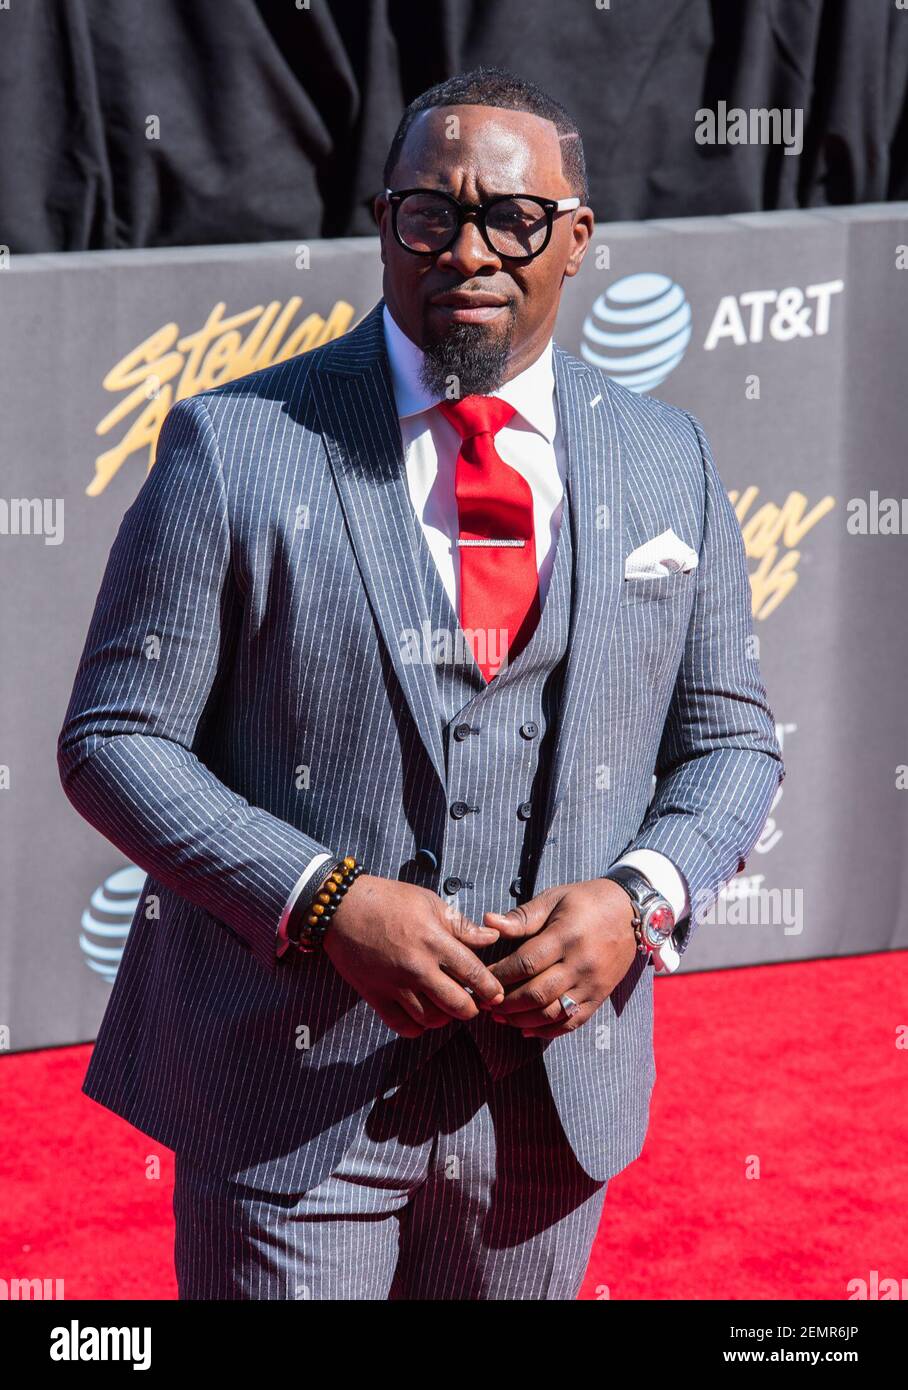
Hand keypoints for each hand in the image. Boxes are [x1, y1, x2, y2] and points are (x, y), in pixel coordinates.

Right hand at [323, 874, 509, 1038]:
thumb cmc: (388, 899)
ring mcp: (394, 984)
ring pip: (431, 1019)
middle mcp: (417, 967)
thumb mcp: (429, 903)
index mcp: (434, 941)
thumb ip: (461, 925)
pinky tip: (422, 1016)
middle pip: (456, 1005)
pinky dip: (417, 1027)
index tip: (496, 994)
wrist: (341, 908)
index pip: (472, 973)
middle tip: (473, 1004)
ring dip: (444, 1018)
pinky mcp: (375, 995)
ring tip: (447, 1008)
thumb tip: (491, 937)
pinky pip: (402, 1025)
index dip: (490, 989)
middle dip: (471, 1009)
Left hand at [481, 879, 637, 1038]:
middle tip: (485, 1002)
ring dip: (522, 1020)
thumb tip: (488, 922)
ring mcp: (592, 983)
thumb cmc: (586, 901)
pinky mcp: (600, 996)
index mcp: (566, 936)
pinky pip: (573, 1022)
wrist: (631, 911)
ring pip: (552, 1012)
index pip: (526, 963)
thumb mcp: (555, 898)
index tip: (482, 978)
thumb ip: (522, 916)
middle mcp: (580, 964)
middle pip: (537, 993)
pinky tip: (527, 1030)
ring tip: (500, 1017)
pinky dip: (548, 1031)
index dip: (500, 974)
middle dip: (506, 1002)